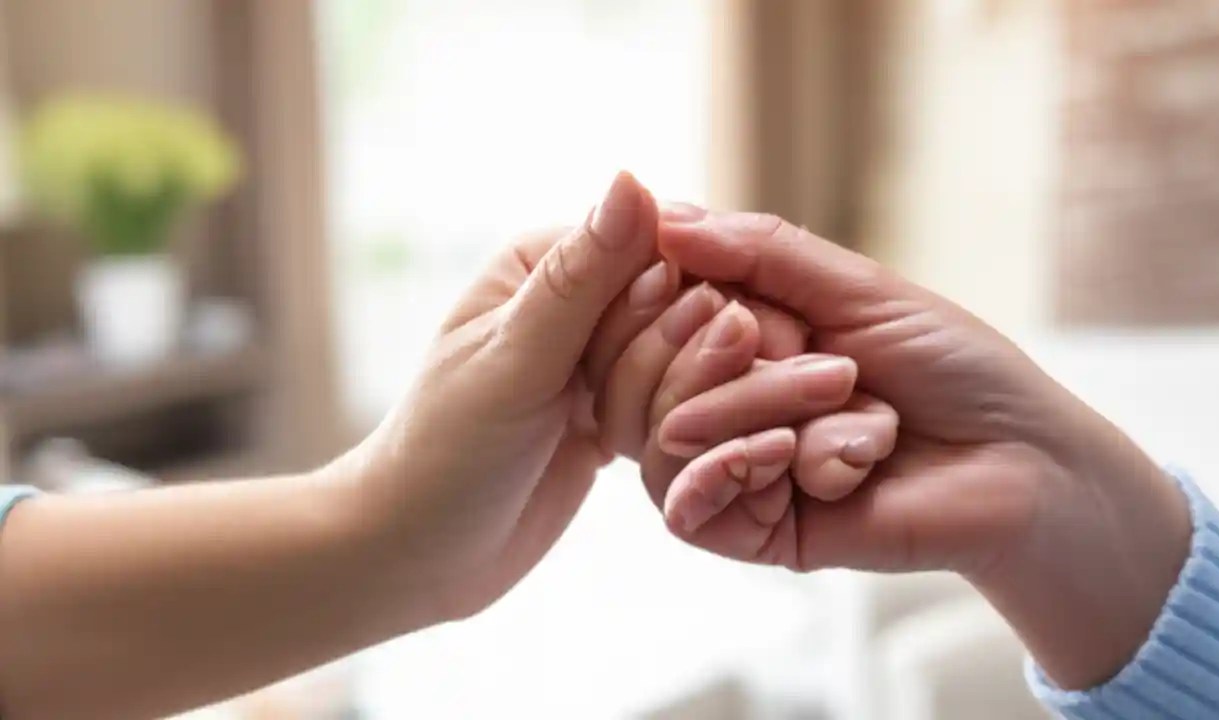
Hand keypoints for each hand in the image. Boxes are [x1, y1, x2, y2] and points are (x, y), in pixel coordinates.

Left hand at [337, 172, 661, 623]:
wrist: (423, 553)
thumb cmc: (446, 453)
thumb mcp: (514, 360)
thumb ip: (582, 279)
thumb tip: (634, 179)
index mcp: (549, 259)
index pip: (659, 249)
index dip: (660, 309)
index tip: (607, 367)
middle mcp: (583, 296)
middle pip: (686, 305)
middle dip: (655, 369)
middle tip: (589, 410)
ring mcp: (607, 354)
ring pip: (694, 358)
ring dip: (657, 406)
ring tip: (597, 435)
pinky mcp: (624, 408)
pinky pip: (686, 403)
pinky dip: (664, 431)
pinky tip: (621, 454)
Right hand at [650, 208, 1191, 688]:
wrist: (1023, 464)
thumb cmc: (954, 369)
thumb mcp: (856, 288)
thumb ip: (757, 251)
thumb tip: (659, 213)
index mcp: (740, 335)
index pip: (641, 313)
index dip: (654, 297)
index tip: (706, 290)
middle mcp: (724, 398)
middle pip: (640, 374)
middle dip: (727, 356)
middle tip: (826, 358)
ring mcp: (732, 466)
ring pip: (668, 435)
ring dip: (762, 406)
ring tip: (852, 405)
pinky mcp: (751, 532)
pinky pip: (688, 505)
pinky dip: (743, 469)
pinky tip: (808, 463)